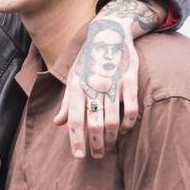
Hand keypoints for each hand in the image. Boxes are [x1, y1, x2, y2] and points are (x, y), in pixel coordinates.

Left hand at [54, 0, 167, 158]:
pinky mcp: (130, 79)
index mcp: (78, 86)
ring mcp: (113, 83)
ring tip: (110, 147)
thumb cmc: (88, 60)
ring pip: (112, 119)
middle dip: (96, 144)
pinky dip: (128, 123)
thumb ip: (67, 102)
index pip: (76, 119)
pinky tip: (125, 130)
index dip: (76, 140)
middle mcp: (94, 86)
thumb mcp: (73, 77)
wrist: (109, 32)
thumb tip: (58, 123)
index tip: (79, 156)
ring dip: (112, 138)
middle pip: (94, 123)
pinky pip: (131, 108)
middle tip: (98, 155)